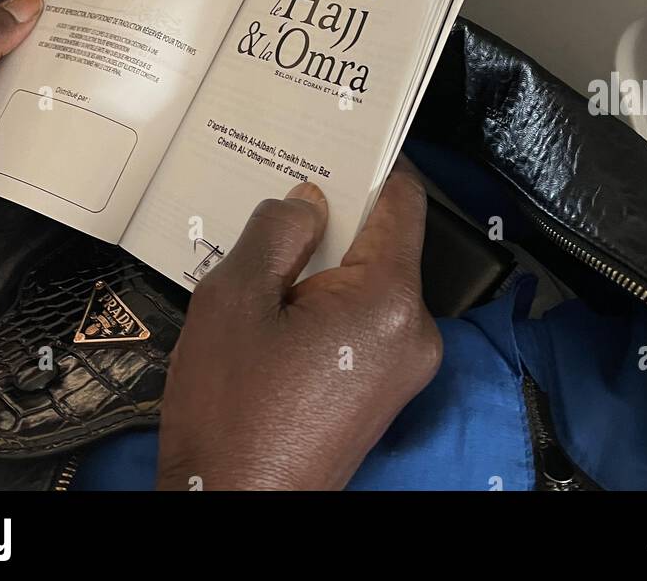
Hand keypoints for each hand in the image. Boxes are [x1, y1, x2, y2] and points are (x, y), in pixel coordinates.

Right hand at [157, 168, 441, 490]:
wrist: (232, 510)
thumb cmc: (232, 414)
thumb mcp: (235, 301)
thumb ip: (276, 233)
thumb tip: (308, 201)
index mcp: (390, 300)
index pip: (402, 200)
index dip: (368, 163)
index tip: (334, 135)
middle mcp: (414, 331)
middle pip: (383, 241)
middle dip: (332, 217)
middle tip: (279, 189)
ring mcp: (402, 367)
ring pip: (367, 282)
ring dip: (321, 263)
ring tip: (265, 249)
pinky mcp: (380, 392)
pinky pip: (360, 321)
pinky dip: (324, 301)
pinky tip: (274, 301)